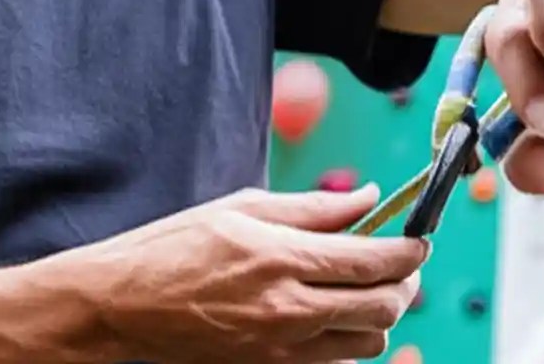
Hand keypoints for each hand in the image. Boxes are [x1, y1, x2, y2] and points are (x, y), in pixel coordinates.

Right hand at [75, 186, 427, 363]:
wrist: (125, 305)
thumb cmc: (176, 247)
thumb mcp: (244, 208)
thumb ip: (313, 207)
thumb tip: (367, 196)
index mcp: (284, 259)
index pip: (376, 261)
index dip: (410, 249)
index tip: (418, 238)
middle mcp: (291, 310)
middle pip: (386, 307)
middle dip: (404, 283)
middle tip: (396, 264)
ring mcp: (283, 348)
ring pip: (370, 342)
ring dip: (378, 315)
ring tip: (360, 290)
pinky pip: (337, 362)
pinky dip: (346, 340)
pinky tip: (327, 316)